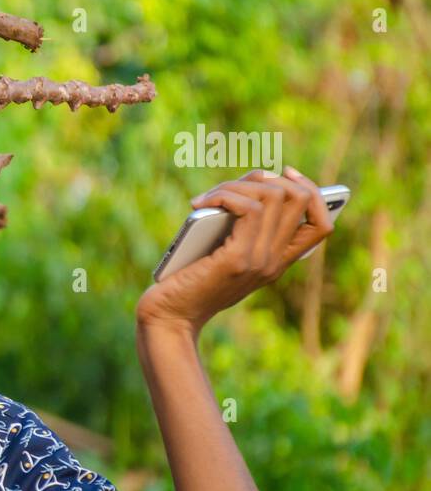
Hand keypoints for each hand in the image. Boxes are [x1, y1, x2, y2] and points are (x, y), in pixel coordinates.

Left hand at [136, 167, 335, 333]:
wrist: (167, 318)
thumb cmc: (186, 283)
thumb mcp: (220, 253)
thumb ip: (239, 230)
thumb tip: (248, 185)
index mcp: (276, 263)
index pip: (322, 226)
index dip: (312, 191)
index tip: (286, 171)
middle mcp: (274, 262)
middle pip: (298, 199)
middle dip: (264, 178)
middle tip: (230, 186)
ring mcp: (259, 261)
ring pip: (273, 196)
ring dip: (238, 184)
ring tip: (208, 196)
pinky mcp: (237, 259)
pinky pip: (248, 208)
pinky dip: (225, 195)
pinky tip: (200, 202)